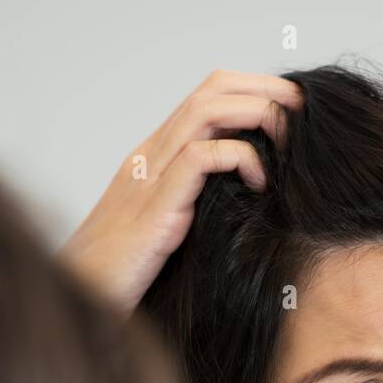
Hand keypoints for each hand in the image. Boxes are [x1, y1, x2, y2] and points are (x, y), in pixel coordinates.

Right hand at [59, 69, 303, 314]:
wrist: (79, 294)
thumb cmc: (124, 272)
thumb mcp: (169, 227)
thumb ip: (196, 203)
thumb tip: (249, 197)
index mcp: (155, 157)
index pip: (206, 97)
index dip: (251, 89)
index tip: (290, 106)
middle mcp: (151, 155)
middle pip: (210, 91)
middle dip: (263, 88)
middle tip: (302, 105)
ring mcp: (150, 176)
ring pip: (206, 111)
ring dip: (256, 112)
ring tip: (287, 135)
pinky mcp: (156, 206)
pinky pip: (202, 158)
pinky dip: (240, 159)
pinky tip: (260, 184)